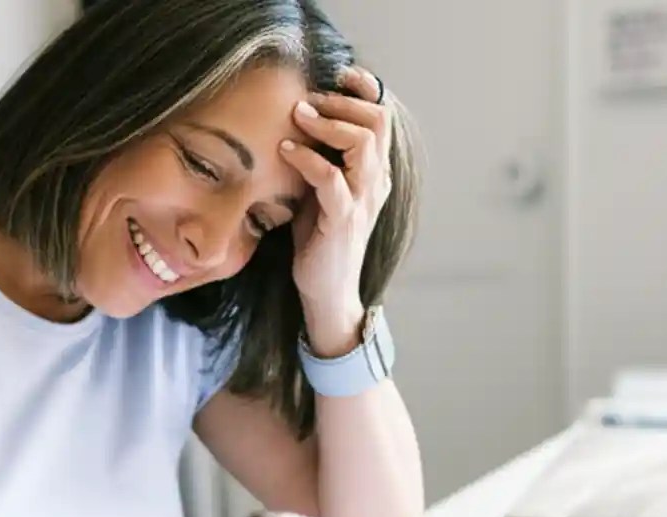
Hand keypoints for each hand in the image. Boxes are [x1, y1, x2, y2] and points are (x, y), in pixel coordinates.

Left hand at [282, 67, 393, 355]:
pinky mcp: (343, 219)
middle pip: (377, 120)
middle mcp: (375, 181)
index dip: (364, 90)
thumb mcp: (320, 191)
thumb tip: (295, 125)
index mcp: (373, 171)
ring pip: (362, 143)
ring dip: (328, 124)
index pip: (381, 117)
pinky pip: (330, 178)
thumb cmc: (320, 240)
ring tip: (298, 116)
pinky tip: (286, 150)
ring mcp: (362, 200)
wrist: (327, 291)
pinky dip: (307, 158)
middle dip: (342, 101)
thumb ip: (319, 160)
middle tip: (309, 99)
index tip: (337, 75)